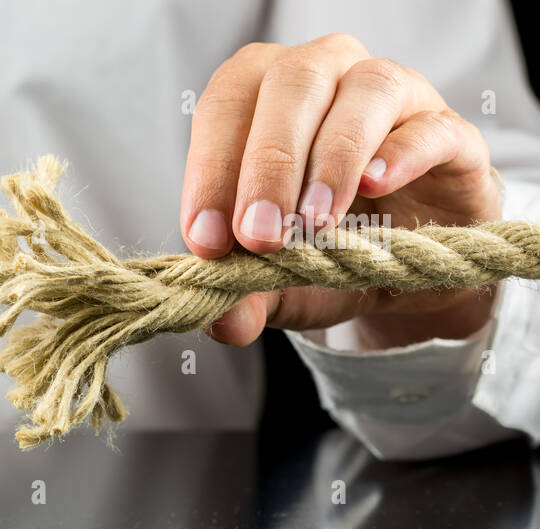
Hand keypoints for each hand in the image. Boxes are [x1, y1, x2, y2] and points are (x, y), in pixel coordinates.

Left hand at [180, 33, 501, 348]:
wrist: (401, 268)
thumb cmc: (320, 248)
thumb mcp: (273, 279)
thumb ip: (243, 293)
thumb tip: (222, 324)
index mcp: (261, 94)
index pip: (225, 107)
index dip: (210, 170)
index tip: (207, 239)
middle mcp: (326, 75)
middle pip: (292, 85)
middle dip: (268, 165)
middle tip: (258, 236)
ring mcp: (395, 95)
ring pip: (364, 91)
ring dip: (332, 158)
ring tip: (314, 222)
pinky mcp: (451, 132)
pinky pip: (430, 127)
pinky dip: (403, 153)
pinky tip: (375, 188)